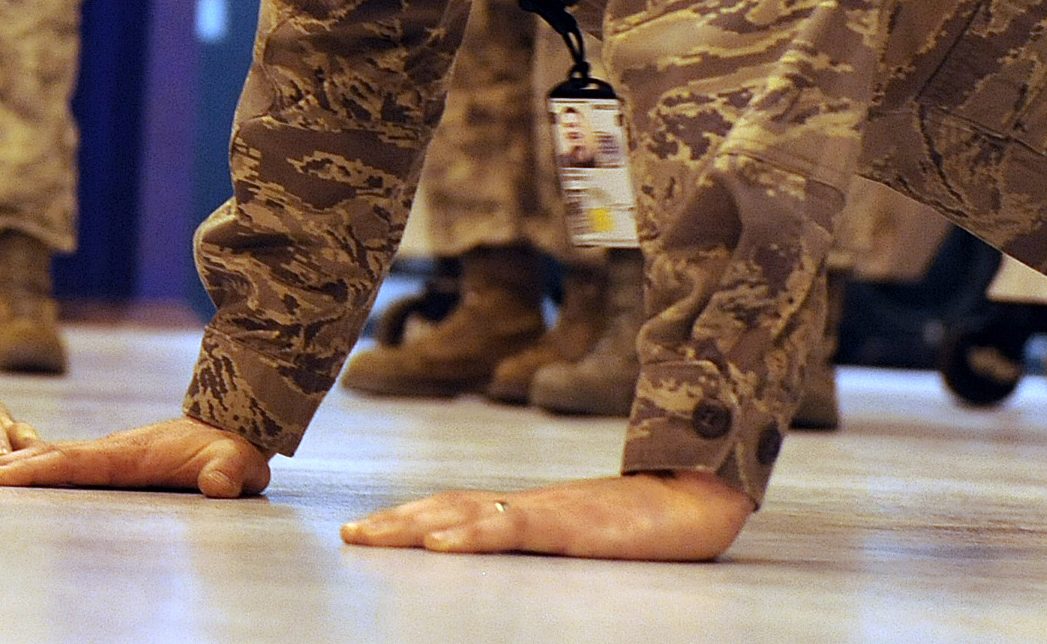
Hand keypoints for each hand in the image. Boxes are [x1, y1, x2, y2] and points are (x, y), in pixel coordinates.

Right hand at [0, 415, 271, 497]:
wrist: (231, 423)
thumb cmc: (232, 450)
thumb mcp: (238, 463)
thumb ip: (228, 473)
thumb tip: (217, 486)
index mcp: (131, 454)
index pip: (76, 462)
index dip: (37, 470)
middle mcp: (111, 448)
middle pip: (49, 457)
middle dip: (7, 468)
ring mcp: (108, 450)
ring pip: (50, 456)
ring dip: (11, 466)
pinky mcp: (109, 457)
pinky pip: (62, 459)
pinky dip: (31, 464)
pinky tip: (10, 471)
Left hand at [339, 470, 755, 560]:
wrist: (699, 496)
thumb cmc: (646, 522)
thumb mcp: (584, 538)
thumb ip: (545, 539)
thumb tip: (508, 550)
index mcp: (527, 510)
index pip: (453, 509)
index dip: (407, 518)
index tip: (364, 531)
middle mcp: (526, 504)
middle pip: (445, 508)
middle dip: (393, 523)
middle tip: (348, 536)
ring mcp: (546, 511)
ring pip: (465, 515)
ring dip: (412, 527)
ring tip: (370, 539)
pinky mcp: (570, 525)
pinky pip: (511, 529)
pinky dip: (469, 535)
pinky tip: (438, 545)